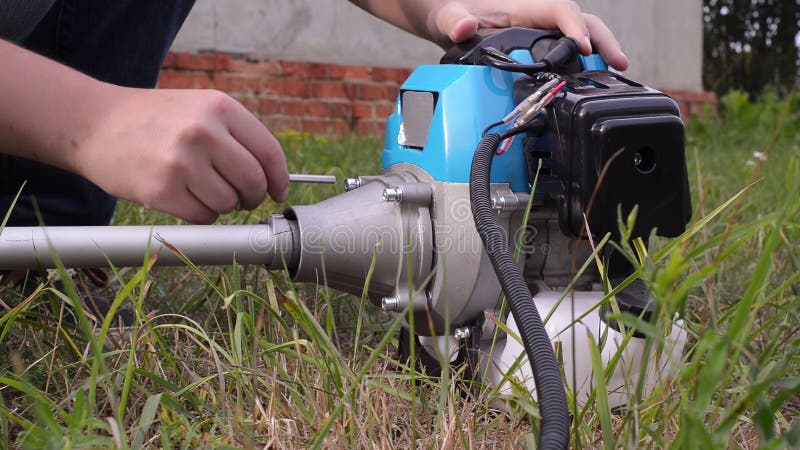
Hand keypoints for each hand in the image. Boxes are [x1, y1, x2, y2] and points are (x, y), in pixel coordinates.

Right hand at [74, 88, 288, 223]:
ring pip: (228, 203)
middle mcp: (203, 131)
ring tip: (203, 191)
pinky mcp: (161, 190)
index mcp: (219, 107)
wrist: (93, 123)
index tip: (278, 192)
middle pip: (253, 182)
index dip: (279, 179)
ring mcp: (181, 161)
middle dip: (252, 197)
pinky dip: (201, 216)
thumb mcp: (199, 107)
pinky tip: (186, 199)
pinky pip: (203, 217)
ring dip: (223, 205)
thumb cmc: (154, 119)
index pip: (269, 152)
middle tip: (242, 198)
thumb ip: (236, 135)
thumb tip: (274, 178)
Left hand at [429, 1, 628, 69]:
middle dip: (603, 39)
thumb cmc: (449, 15)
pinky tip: (594, 81)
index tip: (583, 46)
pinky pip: (567, 52)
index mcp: (521, 7)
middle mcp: (536, 17)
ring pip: (579, 36)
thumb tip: (464, 28)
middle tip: (620, 62)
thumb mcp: (445, 17)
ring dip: (601, 52)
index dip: (574, 25)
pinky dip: (585, 64)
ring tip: (618, 72)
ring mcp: (538, 32)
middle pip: (580, 21)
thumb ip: (453, 21)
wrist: (444, 20)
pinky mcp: (537, 47)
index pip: (558, 9)